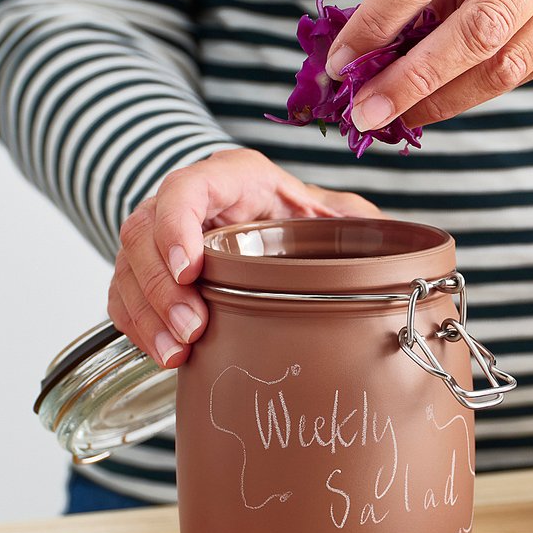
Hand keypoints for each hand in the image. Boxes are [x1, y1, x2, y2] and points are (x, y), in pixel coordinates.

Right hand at [109, 148, 379, 366]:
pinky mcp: (151, 270)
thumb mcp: (338, 215)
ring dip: (146, 313)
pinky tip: (165, 354)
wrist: (280, 226)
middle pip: (146, 230)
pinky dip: (137, 326)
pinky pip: (124, 294)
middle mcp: (190, 199)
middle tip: (191, 330)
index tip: (191, 270)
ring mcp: (163, 234)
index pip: (188, 186)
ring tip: (176, 353)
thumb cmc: (308, 219)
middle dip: (161, 286)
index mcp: (236, 177)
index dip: (179, 225)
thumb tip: (408, 254)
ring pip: (128, 264)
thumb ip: (362, 226)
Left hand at [324, 0, 532, 129]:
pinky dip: (472, 96)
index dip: (380, 18)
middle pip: (477, 26)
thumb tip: (359, 60)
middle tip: (365, 111)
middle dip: (413, 77)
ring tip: (396, 117)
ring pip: (505, 64)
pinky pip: (523, 76)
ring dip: (441, 99)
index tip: (341, 60)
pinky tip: (437, 105)